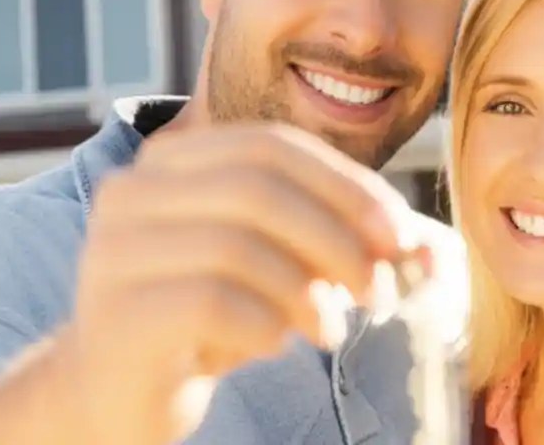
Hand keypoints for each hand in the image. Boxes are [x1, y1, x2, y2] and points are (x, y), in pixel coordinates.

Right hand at [64, 122, 404, 444]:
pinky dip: (262, 325)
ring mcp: (111, 253)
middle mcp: (129, 192)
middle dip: (337, 236)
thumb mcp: (279, 269)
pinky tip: (271, 345)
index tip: (399, 236)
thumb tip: (432, 250)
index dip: (345, 183)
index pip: (270, 144)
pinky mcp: (112, 315)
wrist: (117, 397)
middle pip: (256, 186)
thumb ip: (344, 245)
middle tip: (379, 291)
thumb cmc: (209, 323)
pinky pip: (209, 302)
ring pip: (236, 245)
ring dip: (305, 290)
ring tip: (329, 328)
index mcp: (168, 161)